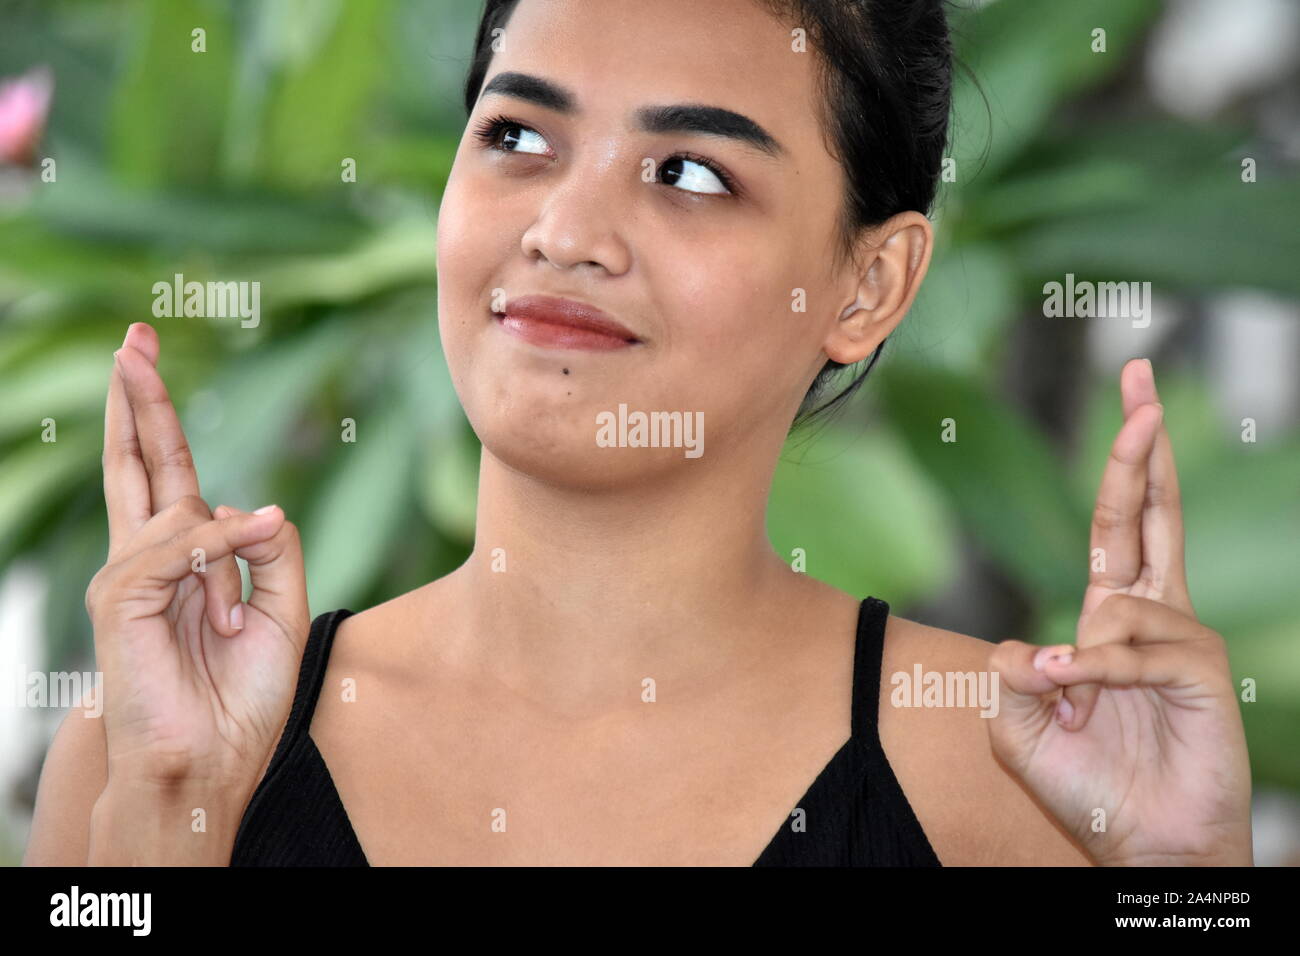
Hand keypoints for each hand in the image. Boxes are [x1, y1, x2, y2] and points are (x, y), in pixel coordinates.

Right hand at [86, 322, 309, 810]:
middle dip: (138, 399)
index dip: (155, 416)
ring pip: (184, 514)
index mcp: (182, 557)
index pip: (164, 471)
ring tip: (227, 630)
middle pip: (139, 460)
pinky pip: (181, 548)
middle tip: (134, 338)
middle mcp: (147, 557)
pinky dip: (218, 561)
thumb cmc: (242, 697)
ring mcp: (127, 576)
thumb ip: (276, 550)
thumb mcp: (282, 611)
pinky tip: (226, 605)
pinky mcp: (119, 598)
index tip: (142, 355)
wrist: (209, 764)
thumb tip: (256, 506)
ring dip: (228, 568)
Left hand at [987, 358, 1251, 865]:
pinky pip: (1139, 648)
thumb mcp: (1016, 725)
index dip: (1126, 463)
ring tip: (1071, 704)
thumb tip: (1033, 646)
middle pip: (1148, 514)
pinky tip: (1084, 696)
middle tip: (1142, 377)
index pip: (1117, 523)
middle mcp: (1148, 615)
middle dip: (1142, 446)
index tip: (1136, 397)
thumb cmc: (1087, 782)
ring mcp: (1180, 639)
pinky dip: (1101, 671)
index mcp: (1109, 614)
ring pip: (1123, 601)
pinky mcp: (1202, 672)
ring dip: (1081, 657)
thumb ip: (1009, 675)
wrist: (1138, 841)